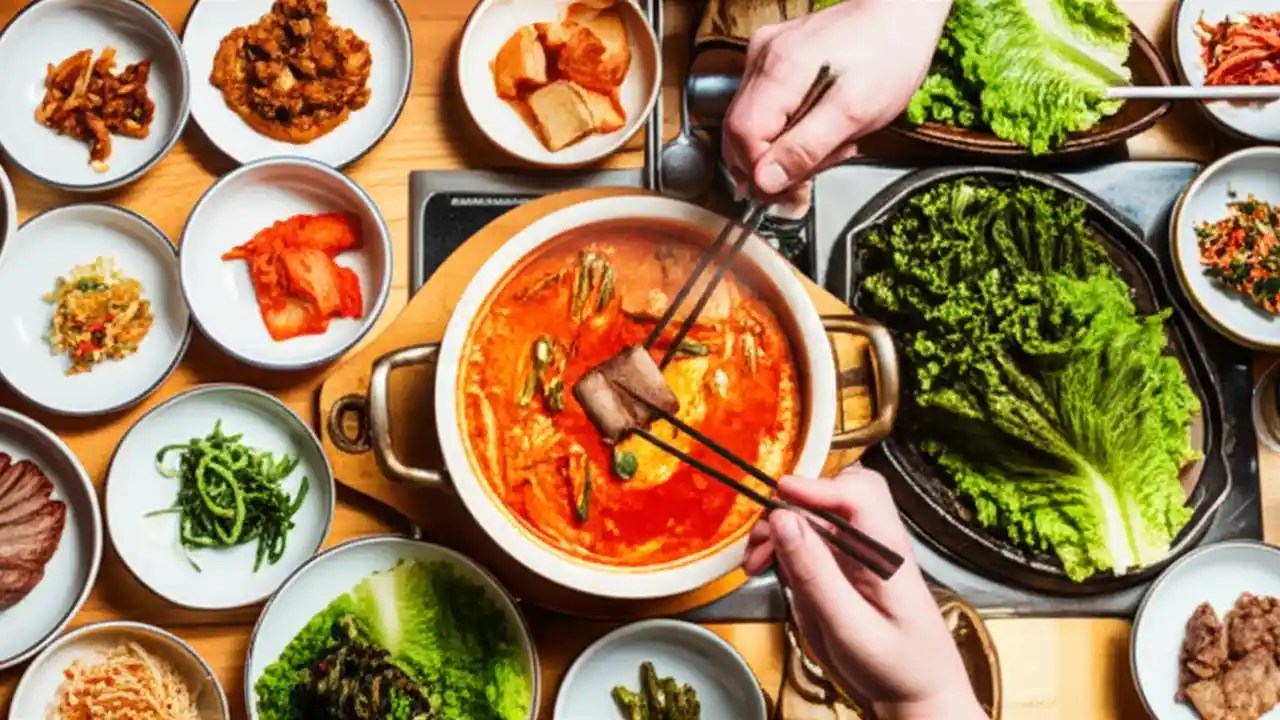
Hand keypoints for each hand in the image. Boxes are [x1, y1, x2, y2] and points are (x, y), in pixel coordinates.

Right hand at [722, 0, 950, 195]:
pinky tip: (818, 123)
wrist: (901, 15)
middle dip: (774, 162)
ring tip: (827, 139)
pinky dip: (789, 129)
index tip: (788, 187)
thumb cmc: (888, 55)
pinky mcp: (772, 60)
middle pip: (738, 133)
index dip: (759, 171)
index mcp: (780, 69)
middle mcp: (762, 58)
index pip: (740, 136)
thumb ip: (806, 149)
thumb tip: (765, 181)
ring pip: (751, 126)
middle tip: (817, 163)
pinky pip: (764, 110)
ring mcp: (764, 57)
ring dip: (785, 148)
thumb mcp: (855, 113)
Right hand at [745, 466, 986, 719]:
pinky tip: (765, 564)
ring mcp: (857, 553)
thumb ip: (816, 575)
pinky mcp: (839, 565)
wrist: (916, 694)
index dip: (818, 486)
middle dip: (791, 504)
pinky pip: (806, 537)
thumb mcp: (850, 629)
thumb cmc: (896, 667)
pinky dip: (780, 543)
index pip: (860, 494)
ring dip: (779, 525)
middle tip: (761, 538)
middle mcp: (873, 544)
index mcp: (888, 554)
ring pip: (815, 512)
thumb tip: (784, 519)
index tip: (779, 494)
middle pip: (836, 492)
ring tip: (756, 559)